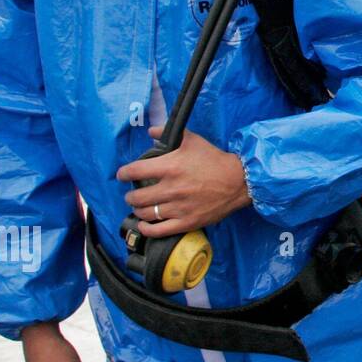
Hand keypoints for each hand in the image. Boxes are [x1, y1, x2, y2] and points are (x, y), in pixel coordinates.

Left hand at [117, 126, 250, 237]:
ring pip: (145, 214)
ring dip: (138, 210)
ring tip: (140, 207)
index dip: (123, 174)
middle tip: (133, 194)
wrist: (238, 181)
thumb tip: (151, 131)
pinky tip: (145, 225)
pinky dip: (146, 229)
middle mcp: (171, 188)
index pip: (134, 171)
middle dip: (130, 195)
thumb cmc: (214, 160)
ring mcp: (178, 207)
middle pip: (136, 197)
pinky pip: (158, 230)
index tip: (123, 175)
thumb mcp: (193, 141)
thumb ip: (169, 133)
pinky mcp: (186, 222)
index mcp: (170, 167)